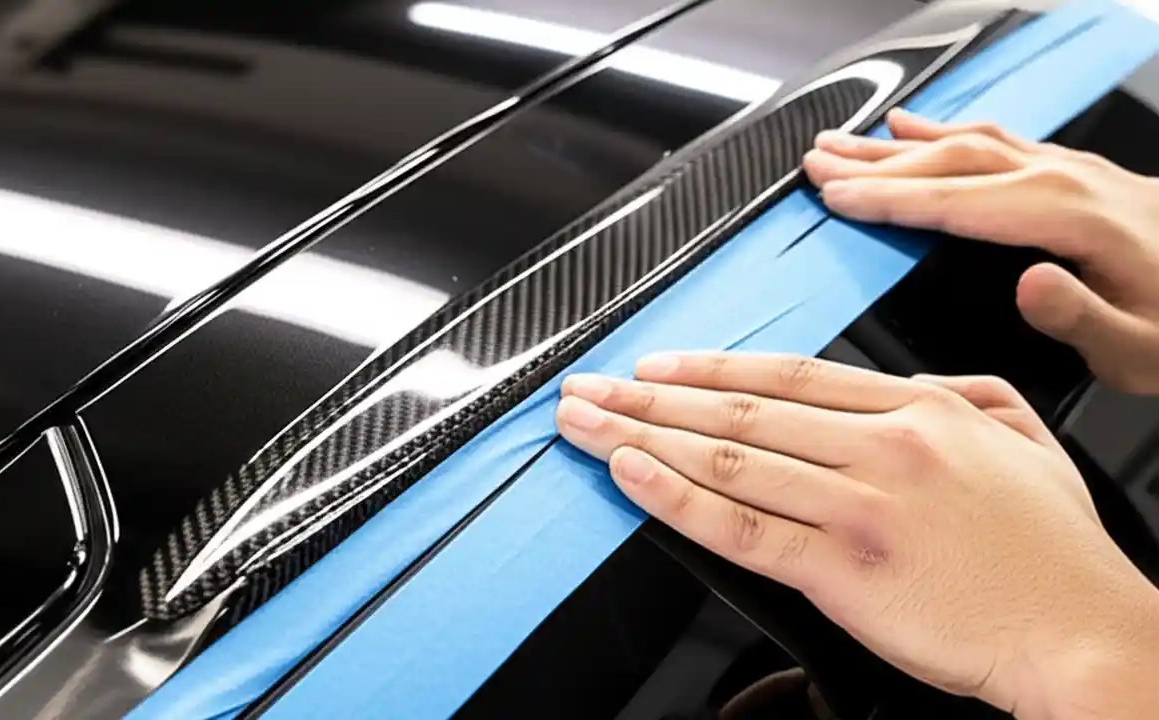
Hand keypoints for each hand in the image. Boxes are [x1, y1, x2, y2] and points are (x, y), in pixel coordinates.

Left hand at [554, 353, 1158, 718]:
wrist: (1084, 633)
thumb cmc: (1054, 552)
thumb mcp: (1024, 438)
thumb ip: (962, 394)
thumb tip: (908, 382)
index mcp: (919, 410)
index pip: (789, 376)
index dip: (711, 368)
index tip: (657, 364)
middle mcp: (881, 447)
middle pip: (739, 410)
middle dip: (650, 395)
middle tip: (590, 384)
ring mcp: (858, 506)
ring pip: (727, 458)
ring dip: (642, 435)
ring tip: (585, 422)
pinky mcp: (843, 570)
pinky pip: (741, 525)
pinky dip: (676, 497)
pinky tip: (630, 475)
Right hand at [802, 109, 1158, 394]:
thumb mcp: (1140, 351)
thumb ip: (1081, 318)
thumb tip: (1030, 286)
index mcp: (1072, 219)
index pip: (957, 202)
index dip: (890, 200)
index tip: (836, 199)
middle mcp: (1068, 181)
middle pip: (951, 161)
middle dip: (875, 164)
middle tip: (816, 164)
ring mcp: (1072, 170)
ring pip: (967, 142)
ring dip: (898, 144)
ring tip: (843, 143)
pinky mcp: (1075, 173)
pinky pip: (995, 138)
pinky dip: (944, 131)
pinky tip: (916, 128)